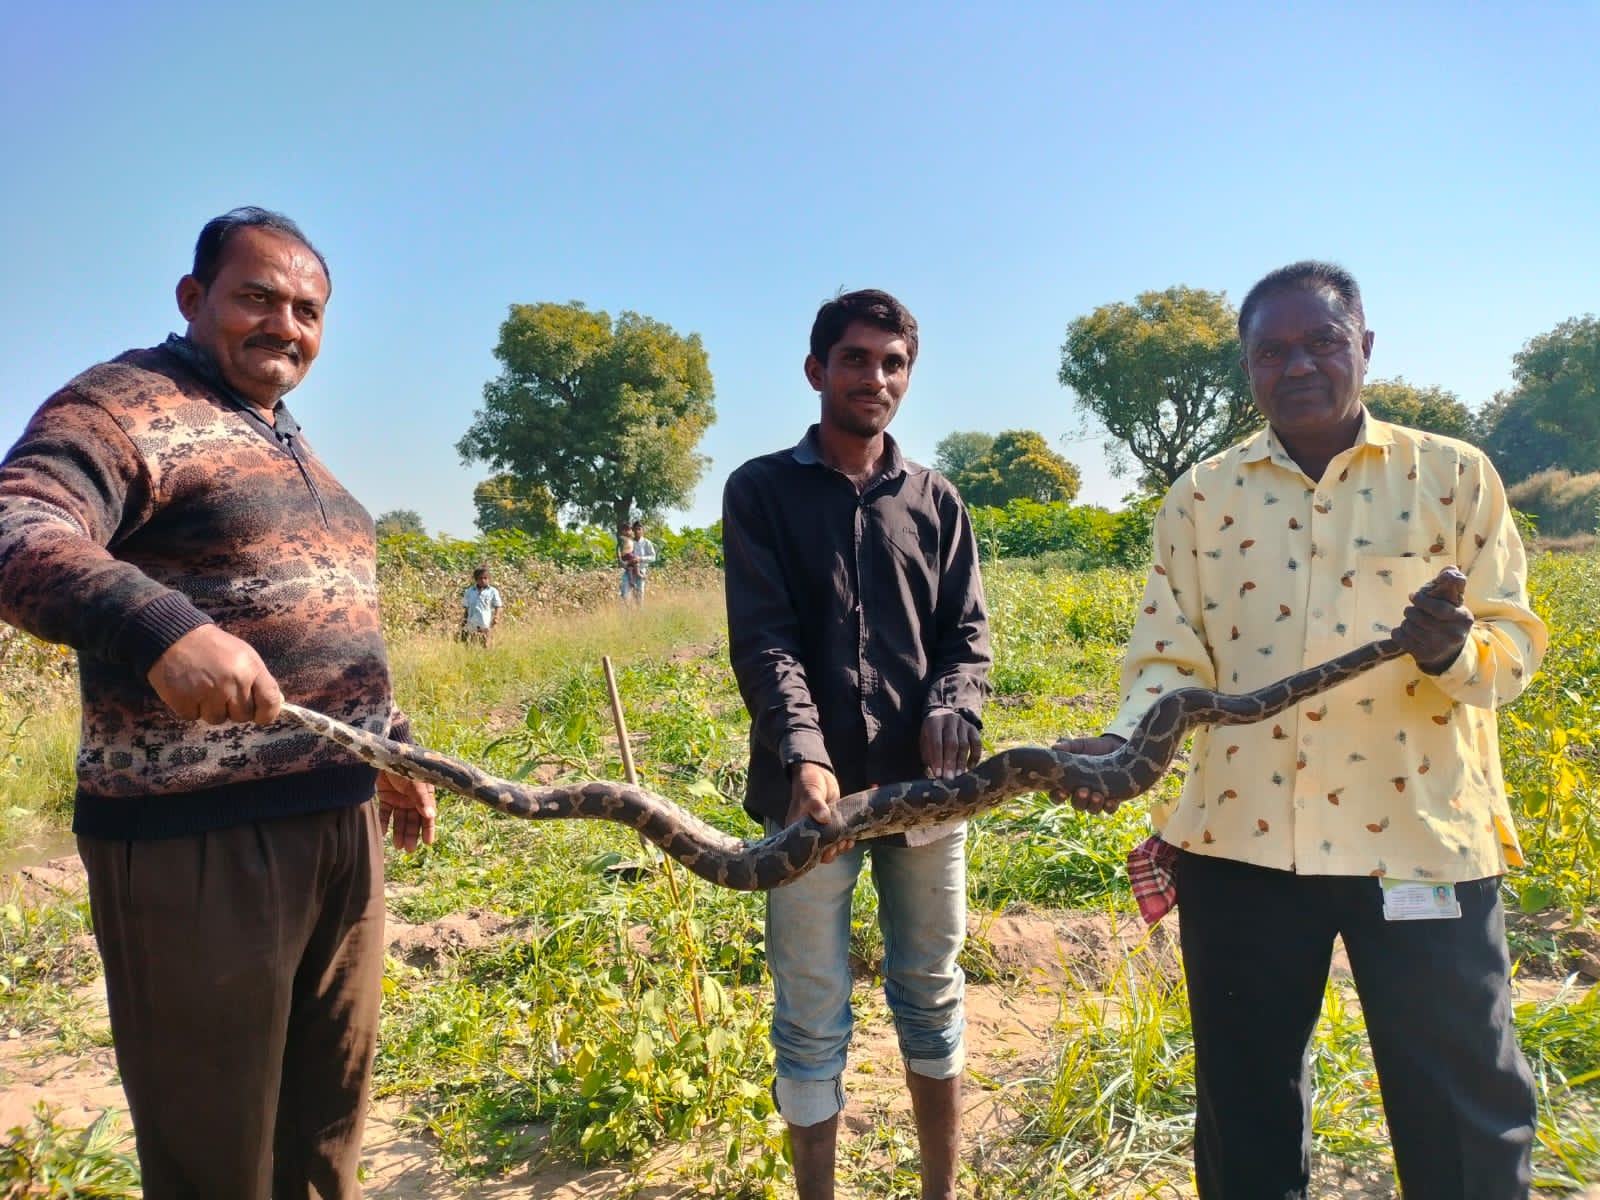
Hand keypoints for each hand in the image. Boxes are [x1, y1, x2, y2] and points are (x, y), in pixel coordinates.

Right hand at [147, 624, 282, 723]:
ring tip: (202, 687)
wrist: (173, 636)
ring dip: (209, 708)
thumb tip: (277, 703)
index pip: (270, 702)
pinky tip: (187, 689)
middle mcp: (232, 682)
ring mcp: (208, 693)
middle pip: (243, 716)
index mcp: (250, 669)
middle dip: (233, 708)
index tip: (260, 716)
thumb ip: (260, 679)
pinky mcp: (184, 700)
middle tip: (221, 691)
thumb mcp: (243, 655)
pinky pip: (193, 717)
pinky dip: (190, 707)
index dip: (267, 714)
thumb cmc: (212, 647)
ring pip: (217, 719)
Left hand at [378, 770, 436, 851]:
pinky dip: (384, 822)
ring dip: (399, 831)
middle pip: (413, 820)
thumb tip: (431, 816)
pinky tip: (382, 833)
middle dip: (411, 834)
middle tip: (408, 849)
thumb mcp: (415, 783)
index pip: (428, 816)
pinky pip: (385, 813)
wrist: (385, 753)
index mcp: (424, 795)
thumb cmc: (405, 766)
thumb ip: (422, 799)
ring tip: (397, 846)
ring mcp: (399, 798)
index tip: (428, 843)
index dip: (428, 829)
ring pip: (400, 819)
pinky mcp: (385, 796)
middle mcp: (412, 798)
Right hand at [788, 762, 852, 861]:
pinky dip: (845, 840)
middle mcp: (809, 831)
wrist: (817, 772)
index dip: (816, 852)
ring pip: (830, 845)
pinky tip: (851, 839)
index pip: (805, 847)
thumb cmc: (807, 783)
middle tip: (840, 845)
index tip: (828, 849)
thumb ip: (816, 805)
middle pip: (819, 850)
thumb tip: (824, 819)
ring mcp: (821, 828)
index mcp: (797, 827)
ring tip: (847, 842)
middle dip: (831, 851)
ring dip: (839, 847)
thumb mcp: (810, 793)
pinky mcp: (832, 824)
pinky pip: (838, 837)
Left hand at [921, 710, 982, 780]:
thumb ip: (929, 755)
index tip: (938, 774)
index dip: (937, 759)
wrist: (942, 715)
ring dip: (961, 762)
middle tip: (949, 778)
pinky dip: (975, 756)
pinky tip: (970, 768)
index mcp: (934, 722)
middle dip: (950, 762)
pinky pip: (977, 743)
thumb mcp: (925, 741)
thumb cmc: (931, 734)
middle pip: (952, 743)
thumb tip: (935, 775)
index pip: (936, 742)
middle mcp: (950, 719)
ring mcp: (963, 723)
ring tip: (959, 776)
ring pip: (964, 744)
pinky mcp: (973, 727)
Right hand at [1049, 734, 1126, 813]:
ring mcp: (1096, 798)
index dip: (1058, 796)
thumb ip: (1066, 746)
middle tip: (1082, 790)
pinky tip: (1111, 801)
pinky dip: (1109, 807)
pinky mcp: (1113, 799)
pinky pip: (1110, 809)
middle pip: (1076, 805)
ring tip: (1097, 795)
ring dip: (1093, 805)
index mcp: (1068, 783)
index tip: (1062, 790)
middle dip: (1079, 800)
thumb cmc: (1092, 747)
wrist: (1116, 746)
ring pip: (1092, 809)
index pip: (1057, 795)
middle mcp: (1081, 794)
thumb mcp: (1078, 745)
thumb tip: (1055, 747)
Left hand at [1393, 577, 1473, 673]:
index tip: (1412, 596)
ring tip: (1412, 622)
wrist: (1449, 649)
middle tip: (1412, 611)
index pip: (1439, 609)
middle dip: (1411, 611)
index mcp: (1464, 618)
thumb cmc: (1448, 617)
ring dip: (1405, 622)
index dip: (1422, 601)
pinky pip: (1400, 638)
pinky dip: (1398, 633)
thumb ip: (1452, 582)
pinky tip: (1406, 632)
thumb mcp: (1454, 600)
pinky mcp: (1425, 656)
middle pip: (1420, 618)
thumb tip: (1451, 570)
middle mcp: (1454, 635)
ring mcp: (1439, 648)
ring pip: (1408, 627)